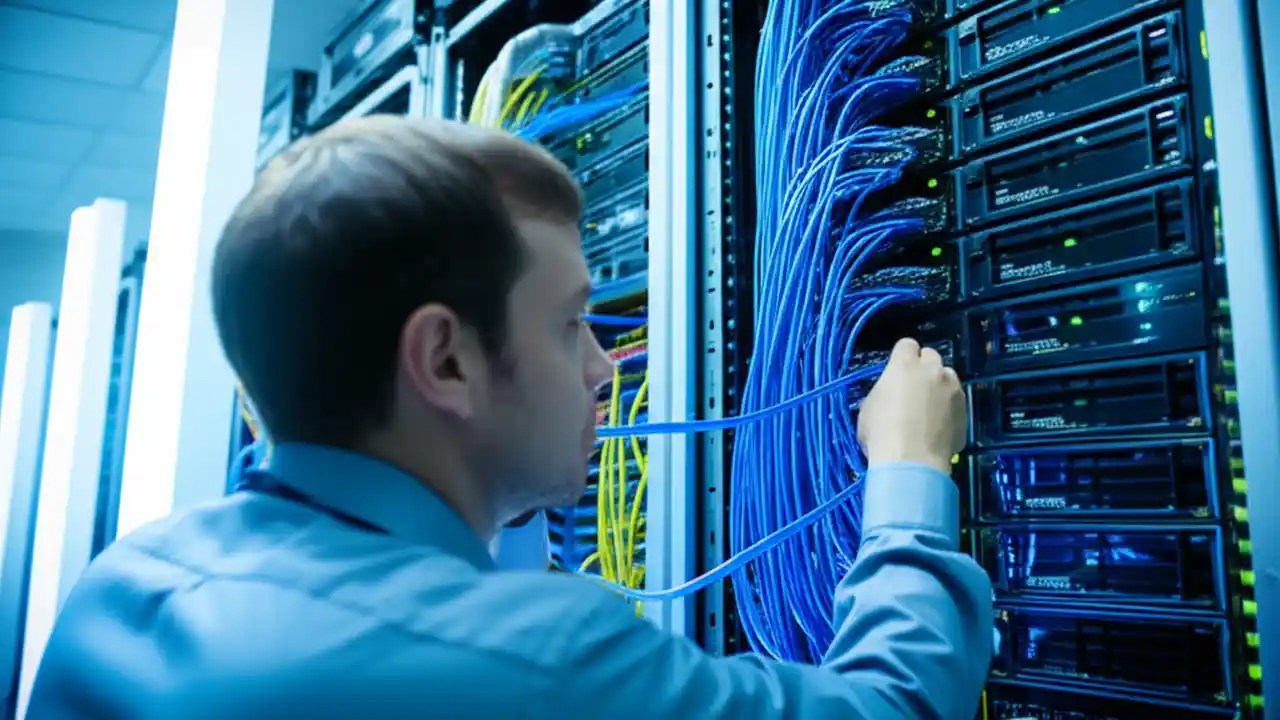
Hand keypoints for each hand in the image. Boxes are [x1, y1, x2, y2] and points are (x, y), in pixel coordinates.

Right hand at [857, 338, 966, 474]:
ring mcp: (953, 389)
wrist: (912, 461)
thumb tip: (890, 396)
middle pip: (932, 356)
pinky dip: (949, 409)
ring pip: (949, 377)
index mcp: (904, 365)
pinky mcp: (965, 410)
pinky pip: (957, 402)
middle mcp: (932, 370)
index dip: (902, 356)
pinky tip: (939, 427)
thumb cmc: (881, 433)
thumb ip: (883, 393)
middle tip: (915, 387)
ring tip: (931, 407)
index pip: (907, 345)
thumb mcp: (869, 408)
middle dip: (924, 367)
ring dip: (940, 385)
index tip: (898, 371)